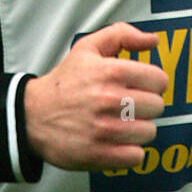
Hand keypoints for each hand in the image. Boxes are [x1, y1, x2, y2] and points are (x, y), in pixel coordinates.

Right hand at [23, 22, 168, 171]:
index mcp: (111, 72)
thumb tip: (153, 40)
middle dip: (145, 106)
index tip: (140, 87)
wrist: (32, 114)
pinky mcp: (99, 154)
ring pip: (149, 132)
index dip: (152, 83)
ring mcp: (105, 130)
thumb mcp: (87, 47)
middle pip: (157, 107)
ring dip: (138, 129)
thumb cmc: (64, 82)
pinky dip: (129, 151)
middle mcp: (110, 100)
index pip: (159, 80)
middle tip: (128, 106)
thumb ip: (122, 35)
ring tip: (121, 123)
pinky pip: (136, 156)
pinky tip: (116, 141)